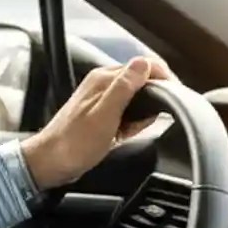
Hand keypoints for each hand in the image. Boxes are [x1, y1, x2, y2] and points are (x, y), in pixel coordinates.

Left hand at [21, 56, 172, 190]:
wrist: (51, 163)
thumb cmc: (73, 144)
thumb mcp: (104, 115)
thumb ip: (124, 88)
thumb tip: (144, 63)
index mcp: (104, 79)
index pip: (143, 65)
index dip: (163, 77)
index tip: (176, 94)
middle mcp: (103, 84)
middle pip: (141, 79)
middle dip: (157, 94)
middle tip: (166, 113)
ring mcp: (102, 100)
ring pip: (136, 96)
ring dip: (146, 109)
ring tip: (148, 125)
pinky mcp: (102, 115)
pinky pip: (127, 112)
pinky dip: (135, 120)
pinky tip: (133, 132)